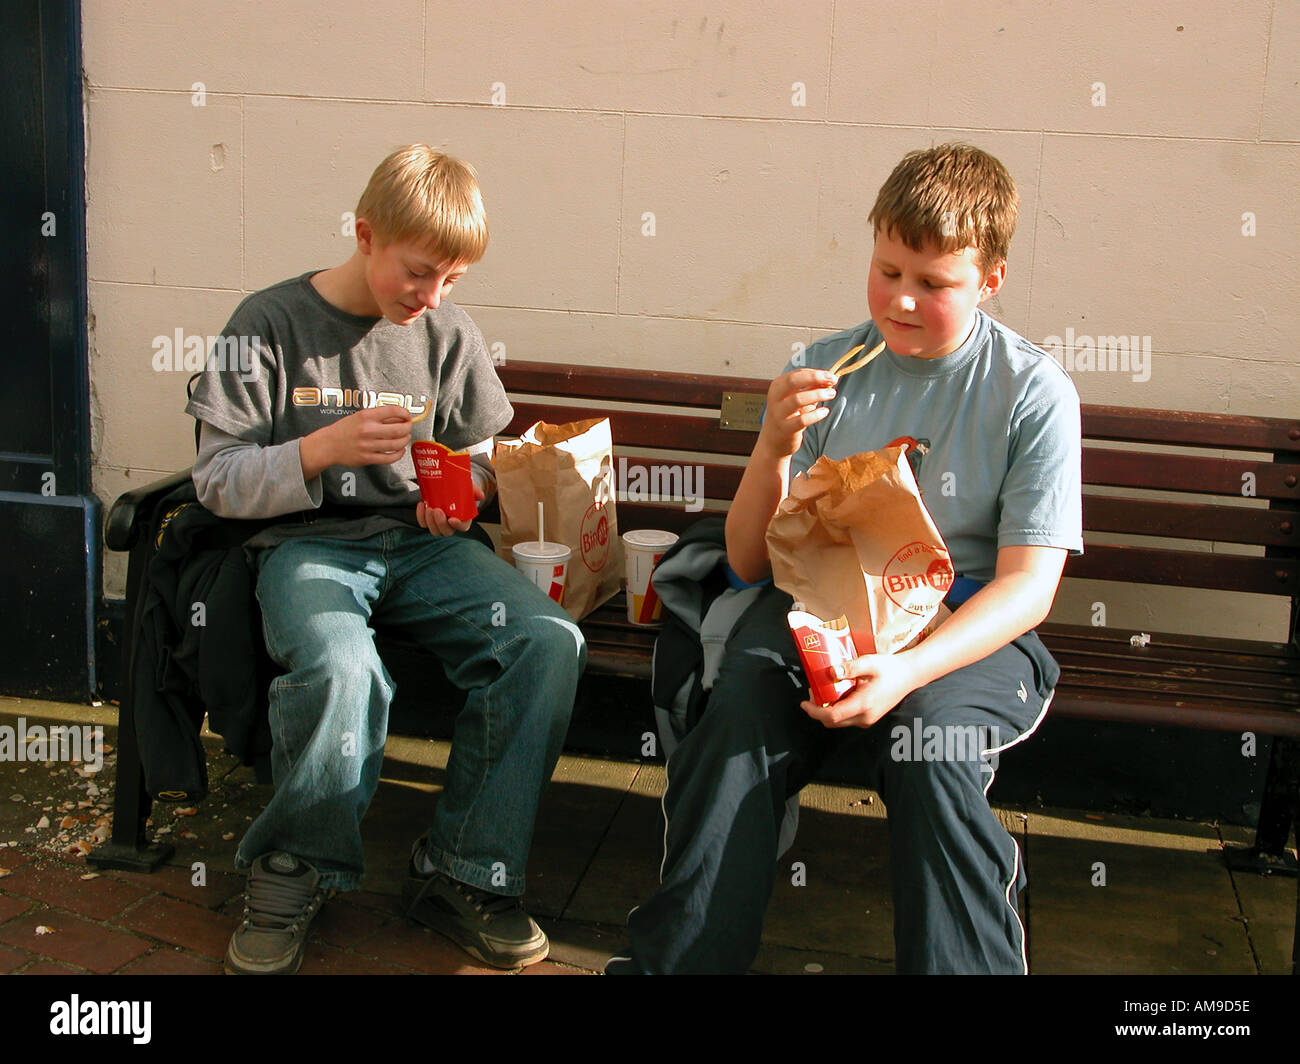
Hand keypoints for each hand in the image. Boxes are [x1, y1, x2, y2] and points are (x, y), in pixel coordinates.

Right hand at [306, 405, 413, 472]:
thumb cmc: (345, 429)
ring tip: (405, 438)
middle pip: (399, 429)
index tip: (408, 415)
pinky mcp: (368, 458)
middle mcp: (368, 430)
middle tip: (408, 427)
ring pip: (397, 444)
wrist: (329, 444)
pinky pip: (390, 458)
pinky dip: (399, 453)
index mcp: (366, 416)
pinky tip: (399, 450)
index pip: (393, 411)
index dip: (405, 413)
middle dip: (408, 427)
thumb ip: (379, 416)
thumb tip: (400, 416)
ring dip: (405, 440)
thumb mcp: (360, 416)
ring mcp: (368, 445)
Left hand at [416, 481, 485, 536]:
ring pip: (434, 530)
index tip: (452, 519)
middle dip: (440, 523)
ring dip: (430, 521)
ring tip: (428, 507)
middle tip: (437, 510)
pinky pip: (423, 524)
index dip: (458, 525)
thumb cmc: (459, 487)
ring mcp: (439, 522)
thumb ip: (474, 490)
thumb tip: (481, 495)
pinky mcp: (428, 519)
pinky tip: (422, 505)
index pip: (463, 527)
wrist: (445, 483)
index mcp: (464, 518)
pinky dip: (420, 516)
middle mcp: (451, 523)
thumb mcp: (468, 486)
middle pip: (447, 531)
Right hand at [756, 368, 838, 460]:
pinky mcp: (785, 429)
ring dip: (818, 394)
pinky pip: (802, 420)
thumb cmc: (788, 416)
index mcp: (777, 387)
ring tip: (832, 394)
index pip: (796, 374)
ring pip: (798, 399)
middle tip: (832, 379)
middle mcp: (775, 398)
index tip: (830, 375)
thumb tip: (829, 379)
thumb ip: (810, 388)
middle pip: (793, 381)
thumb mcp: (796, 398)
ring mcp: (779, 414)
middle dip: (815, 378)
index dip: (815, 373)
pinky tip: (825, 411)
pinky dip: (816, 414)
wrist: (773, 441)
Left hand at [800, 652, 919, 728]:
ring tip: (822, 691)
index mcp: (864, 705)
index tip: (804, 703)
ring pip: (839, 722)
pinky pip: (847, 718)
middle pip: (833, 722)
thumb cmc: (890, 668)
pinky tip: (836, 694)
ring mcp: (868, 719)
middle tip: (813, 691)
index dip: (814, 712)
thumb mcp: (869, 663)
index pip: (832, 716)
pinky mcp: (869, 718)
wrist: (909, 675)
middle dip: (818, 710)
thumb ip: (850, 668)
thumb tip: (831, 672)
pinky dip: (837, 710)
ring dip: (827, 711)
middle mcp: (865, 717)